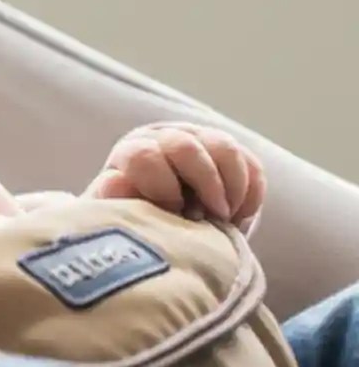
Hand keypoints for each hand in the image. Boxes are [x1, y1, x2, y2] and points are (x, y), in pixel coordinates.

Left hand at [85, 122, 265, 228]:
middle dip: (202, 187)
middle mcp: (164, 137)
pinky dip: (250, 195)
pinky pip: (251, 165)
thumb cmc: (134, 224)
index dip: (162, 188)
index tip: (172, 213)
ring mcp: (200, 139)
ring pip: (225, 149)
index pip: (143, 156)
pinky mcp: (229, 153)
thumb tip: (116, 181)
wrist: (162, 228)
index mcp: (131, 152)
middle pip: (187, 147)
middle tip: (206, 219)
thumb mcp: (118, 218)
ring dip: (231, 190)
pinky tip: (238, 218)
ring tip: (224, 220)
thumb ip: (115, 202)